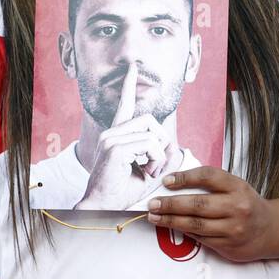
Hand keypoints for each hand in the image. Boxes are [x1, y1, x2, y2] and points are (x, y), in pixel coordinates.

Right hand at [73, 62, 182, 209]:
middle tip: (155, 166)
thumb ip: (163, 160)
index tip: (133, 69)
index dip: (129, 86)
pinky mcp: (115, 149)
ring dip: (158, 155)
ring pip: (151, 133)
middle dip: (161, 141)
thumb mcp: (148, 174)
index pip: (124, 105)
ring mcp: (111, 139)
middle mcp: (111, 133)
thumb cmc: (120, 193)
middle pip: (149, 120)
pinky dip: (155, 161)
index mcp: (116, 135)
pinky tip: (146, 173)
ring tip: (149, 172)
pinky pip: (149, 145)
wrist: (100, 209)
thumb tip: (177, 147)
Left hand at [147, 166, 276, 262]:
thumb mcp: (235, 186)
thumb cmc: (246, 204)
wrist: (271, 230)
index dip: (185, 177)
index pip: (207, 177)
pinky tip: (173, 227)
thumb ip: (211, 184)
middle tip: (152, 204)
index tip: (166, 181)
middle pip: (197, 204)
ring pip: (195, 225)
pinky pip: (201, 238)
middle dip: (170, 204)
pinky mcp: (229, 246)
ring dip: (171, 221)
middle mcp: (237, 207)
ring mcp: (233, 229)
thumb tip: (174, 184)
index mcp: (237, 187)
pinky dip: (185, 232)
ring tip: (154, 217)